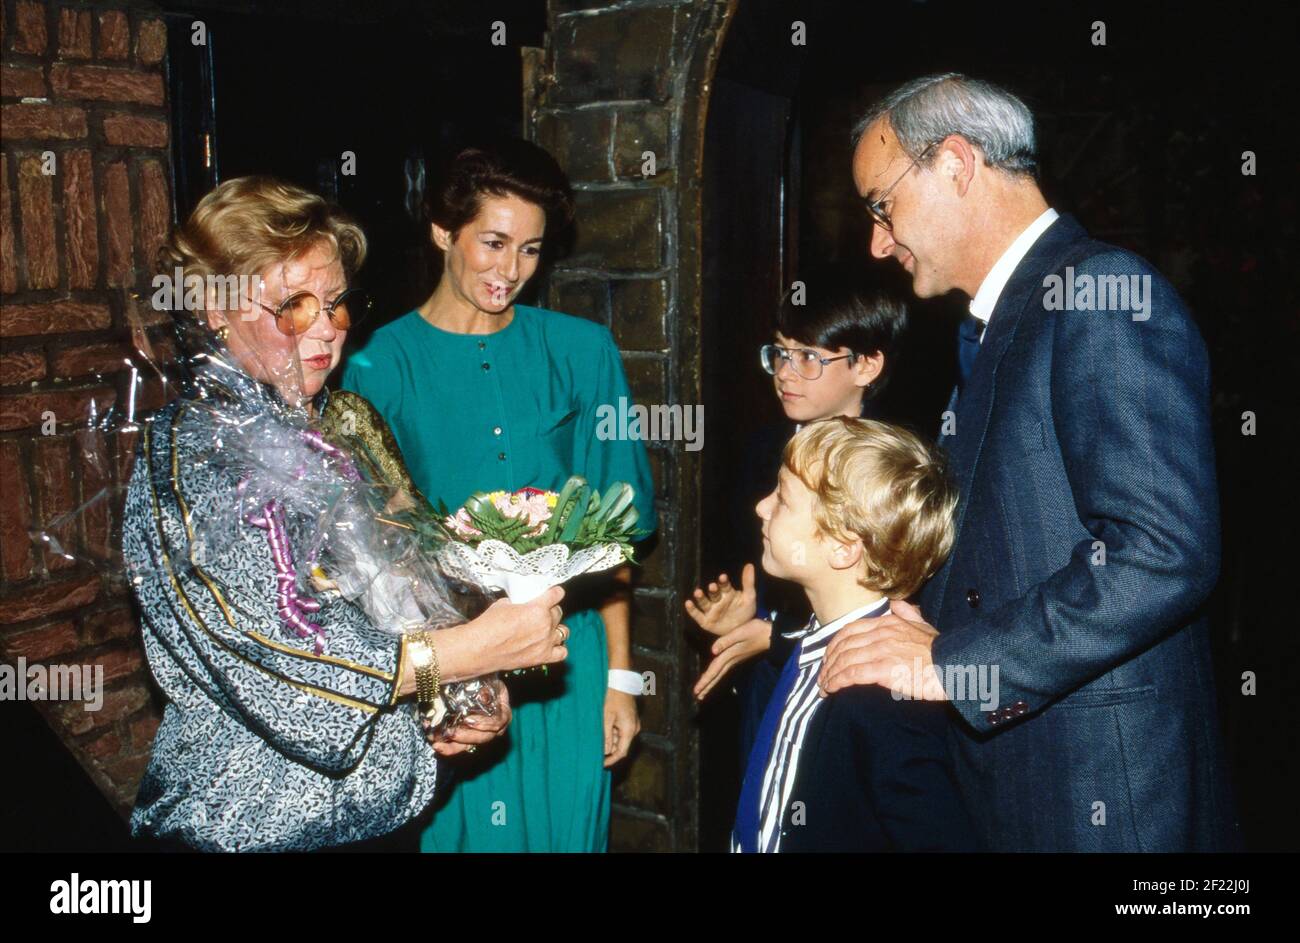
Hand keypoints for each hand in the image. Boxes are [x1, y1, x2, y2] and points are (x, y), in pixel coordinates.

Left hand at [430, 681, 511, 755]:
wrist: (478, 685)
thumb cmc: (486, 682)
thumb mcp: (490, 680)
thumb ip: (488, 688)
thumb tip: (483, 696)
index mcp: (503, 714)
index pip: (497, 722)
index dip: (484, 723)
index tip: (468, 720)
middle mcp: (493, 729)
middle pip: (483, 738)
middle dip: (465, 737)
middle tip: (450, 733)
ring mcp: (479, 735)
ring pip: (469, 746)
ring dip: (452, 746)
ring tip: (438, 744)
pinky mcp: (467, 739)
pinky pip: (458, 746)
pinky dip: (446, 746)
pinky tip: (435, 743)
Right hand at [456, 586, 568, 677]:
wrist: (479, 649)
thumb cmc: (488, 626)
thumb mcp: (504, 604)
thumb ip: (519, 602)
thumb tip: (522, 602)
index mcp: (538, 608)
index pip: (557, 594)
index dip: (555, 593)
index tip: (553, 593)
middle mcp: (545, 625)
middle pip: (558, 613)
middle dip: (550, 611)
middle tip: (540, 613)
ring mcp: (545, 643)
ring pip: (563, 632)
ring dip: (555, 628)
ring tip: (546, 629)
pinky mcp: (542, 658)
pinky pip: (562, 653)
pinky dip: (558, 648)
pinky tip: (549, 645)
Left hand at [603, 688, 638, 767]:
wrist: (621, 681)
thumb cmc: (613, 697)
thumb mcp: (606, 717)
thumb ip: (606, 736)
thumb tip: (605, 752)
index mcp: (629, 730)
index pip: (621, 752)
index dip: (611, 760)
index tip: (601, 764)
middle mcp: (634, 729)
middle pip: (621, 746)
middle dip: (608, 750)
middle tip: (594, 751)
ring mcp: (633, 724)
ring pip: (621, 739)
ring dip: (609, 740)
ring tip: (596, 736)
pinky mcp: (630, 719)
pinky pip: (622, 731)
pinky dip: (612, 733)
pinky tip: (603, 728)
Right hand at [684, 563, 757, 635]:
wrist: (743, 629)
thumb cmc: (745, 612)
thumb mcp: (749, 597)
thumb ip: (748, 582)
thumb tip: (749, 565)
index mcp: (727, 593)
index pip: (724, 586)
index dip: (723, 582)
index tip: (723, 577)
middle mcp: (717, 600)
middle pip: (713, 594)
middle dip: (712, 590)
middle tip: (712, 586)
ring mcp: (711, 611)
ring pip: (704, 603)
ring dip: (700, 597)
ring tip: (697, 592)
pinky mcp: (706, 621)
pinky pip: (697, 615)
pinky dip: (692, 609)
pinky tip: (688, 603)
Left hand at [693, 616, 770, 699]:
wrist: (772, 635)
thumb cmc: (756, 631)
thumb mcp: (740, 632)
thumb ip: (726, 641)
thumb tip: (713, 651)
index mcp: (730, 655)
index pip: (714, 670)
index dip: (705, 680)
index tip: (696, 691)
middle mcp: (732, 660)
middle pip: (716, 675)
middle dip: (707, 686)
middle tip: (698, 697)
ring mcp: (735, 660)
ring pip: (720, 674)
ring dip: (711, 683)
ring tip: (703, 692)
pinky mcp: (738, 657)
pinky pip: (724, 670)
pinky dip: (717, 676)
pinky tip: (715, 678)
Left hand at [817, 599, 947, 699]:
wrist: (956, 667)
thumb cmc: (942, 651)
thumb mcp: (924, 625)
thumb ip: (908, 613)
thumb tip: (895, 603)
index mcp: (888, 622)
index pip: (850, 630)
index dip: (834, 644)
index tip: (828, 657)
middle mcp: (882, 633)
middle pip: (843, 645)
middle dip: (828, 661)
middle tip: (822, 675)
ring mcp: (882, 650)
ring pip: (845, 660)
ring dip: (830, 674)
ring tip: (824, 687)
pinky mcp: (884, 669)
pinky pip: (852, 673)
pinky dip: (838, 681)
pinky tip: (832, 689)